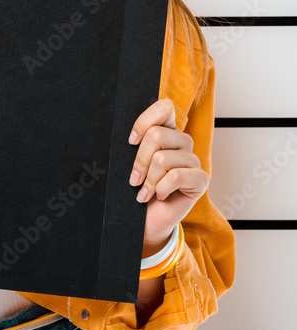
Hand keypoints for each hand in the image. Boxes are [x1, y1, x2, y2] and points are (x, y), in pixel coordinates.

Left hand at [128, 97, 208, 255]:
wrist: (146, 221)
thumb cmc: (136, 189)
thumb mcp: (130, 164)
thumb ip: (134, 145)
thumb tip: (128, 137)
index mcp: (167, 131)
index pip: (164, 108)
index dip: (144, 121)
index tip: (131, 142)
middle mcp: (182, 143)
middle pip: (157, 135)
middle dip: (139, 161)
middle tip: (134, 179)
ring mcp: (193, 161)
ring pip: (162, 158)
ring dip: (149, 180)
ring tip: (146, 192)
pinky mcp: (200, 179)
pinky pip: (175, 177)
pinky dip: (162, 189)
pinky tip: (160, 196)